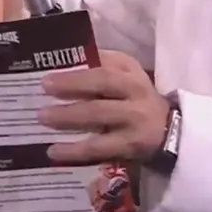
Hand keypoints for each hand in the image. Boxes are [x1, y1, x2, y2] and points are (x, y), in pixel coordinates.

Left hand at [38, 51, 171, 163]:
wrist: (169, 129)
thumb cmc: (135, 98)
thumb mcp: (125, 75)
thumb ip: (100, 66)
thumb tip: (62, 61)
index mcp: (130, 71)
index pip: (104, 64)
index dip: (77, 69)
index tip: (48, 73)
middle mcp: (135, 91)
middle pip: (103, 84)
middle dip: (71, 85)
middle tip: (43, 89)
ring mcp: (134, 119)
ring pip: (99, 115)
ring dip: (69, 116)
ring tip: (43, 117)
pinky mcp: (131, 145)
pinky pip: (100, 147)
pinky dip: (75, 150)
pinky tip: (54, 151)